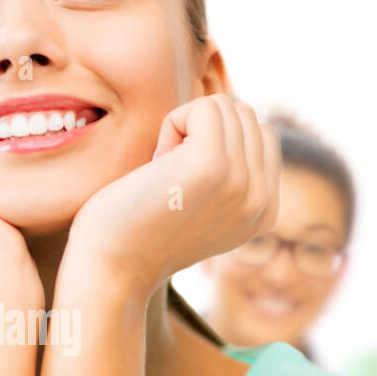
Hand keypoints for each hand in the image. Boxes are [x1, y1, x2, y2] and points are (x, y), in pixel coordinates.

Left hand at [64, 94, 279, 295]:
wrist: (111, 268)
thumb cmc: (139, 231)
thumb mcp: (203, 206)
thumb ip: (231, 173)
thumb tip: (236, 114)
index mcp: (264, 211)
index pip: (263, 134)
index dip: (216, 141)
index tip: (185, 183)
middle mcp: (261, 200)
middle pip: (245, 115)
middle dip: (201, 132)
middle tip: (170, 177)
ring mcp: (241, 182)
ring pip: (225, 106)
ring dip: (185, 129)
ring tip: (164, 174)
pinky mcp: (211, 164)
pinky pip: (203, 107)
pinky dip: (172, 125)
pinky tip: (156, 166)